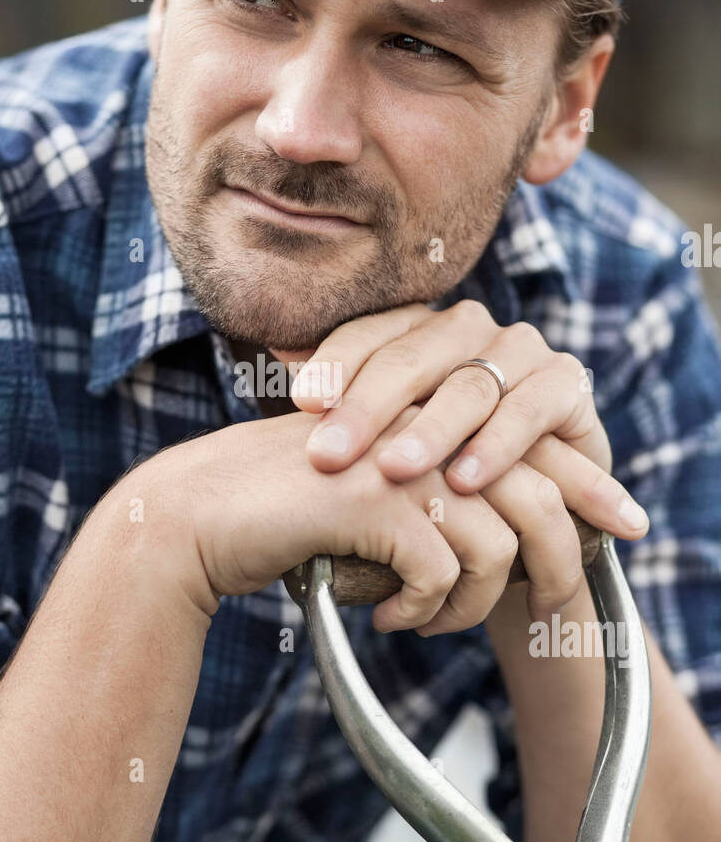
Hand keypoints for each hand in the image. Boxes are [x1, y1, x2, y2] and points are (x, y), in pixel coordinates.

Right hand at [132, 407, 591, 632]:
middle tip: (551, 613)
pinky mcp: (375, 495)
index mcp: (432, 407)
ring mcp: (401, 452)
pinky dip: (424, 610)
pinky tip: (386, 615)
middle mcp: (426, 419)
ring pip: (501, 544)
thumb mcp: (379, 501)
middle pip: (541, 494)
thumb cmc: (288, 516)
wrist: (199, 519)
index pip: (535, 445)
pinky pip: (445, 572)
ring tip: (431, 622)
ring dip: (474, 605)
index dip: (587, 489)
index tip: (621, 528)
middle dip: (561, 565)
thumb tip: (519, 547)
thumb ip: (441, 499)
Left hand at [289, 300, 649, 540]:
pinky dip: (498, 447)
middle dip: (368, 408)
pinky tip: (466, 479)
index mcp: (417, 331)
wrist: (530, 511)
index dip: (335, 366)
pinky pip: (529, 412)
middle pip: (411, 359)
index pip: (368, 336)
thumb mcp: (390, 438)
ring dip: (432, 432)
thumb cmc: (442, 472)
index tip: (300, 403)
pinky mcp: (567, 384)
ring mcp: (521, 351)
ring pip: (468, 387)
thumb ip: (343, 399)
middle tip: (328, 453)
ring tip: (394, 472)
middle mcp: (469, 329)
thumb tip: (273, 352)